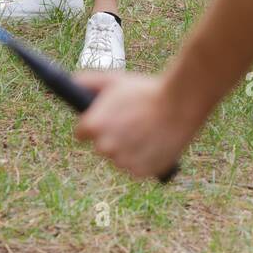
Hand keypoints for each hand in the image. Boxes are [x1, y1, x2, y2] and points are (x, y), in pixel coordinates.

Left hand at [74, 71, 195, 179]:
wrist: (179, 105)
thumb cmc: (145, 91)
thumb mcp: (114, 80)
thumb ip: (88, 82)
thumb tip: (73, 84)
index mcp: (93, 126)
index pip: (81, 133)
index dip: (94, 125)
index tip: (106, 120)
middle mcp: (104, 147)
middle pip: (101, 147)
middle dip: (112, 137)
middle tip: (130, 122)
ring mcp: (122, 162)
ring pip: (120, 158)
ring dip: (128, 149)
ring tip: (145, 130)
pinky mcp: (140, 172)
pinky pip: (136, 167)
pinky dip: (143, 158)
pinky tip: (152, 142)